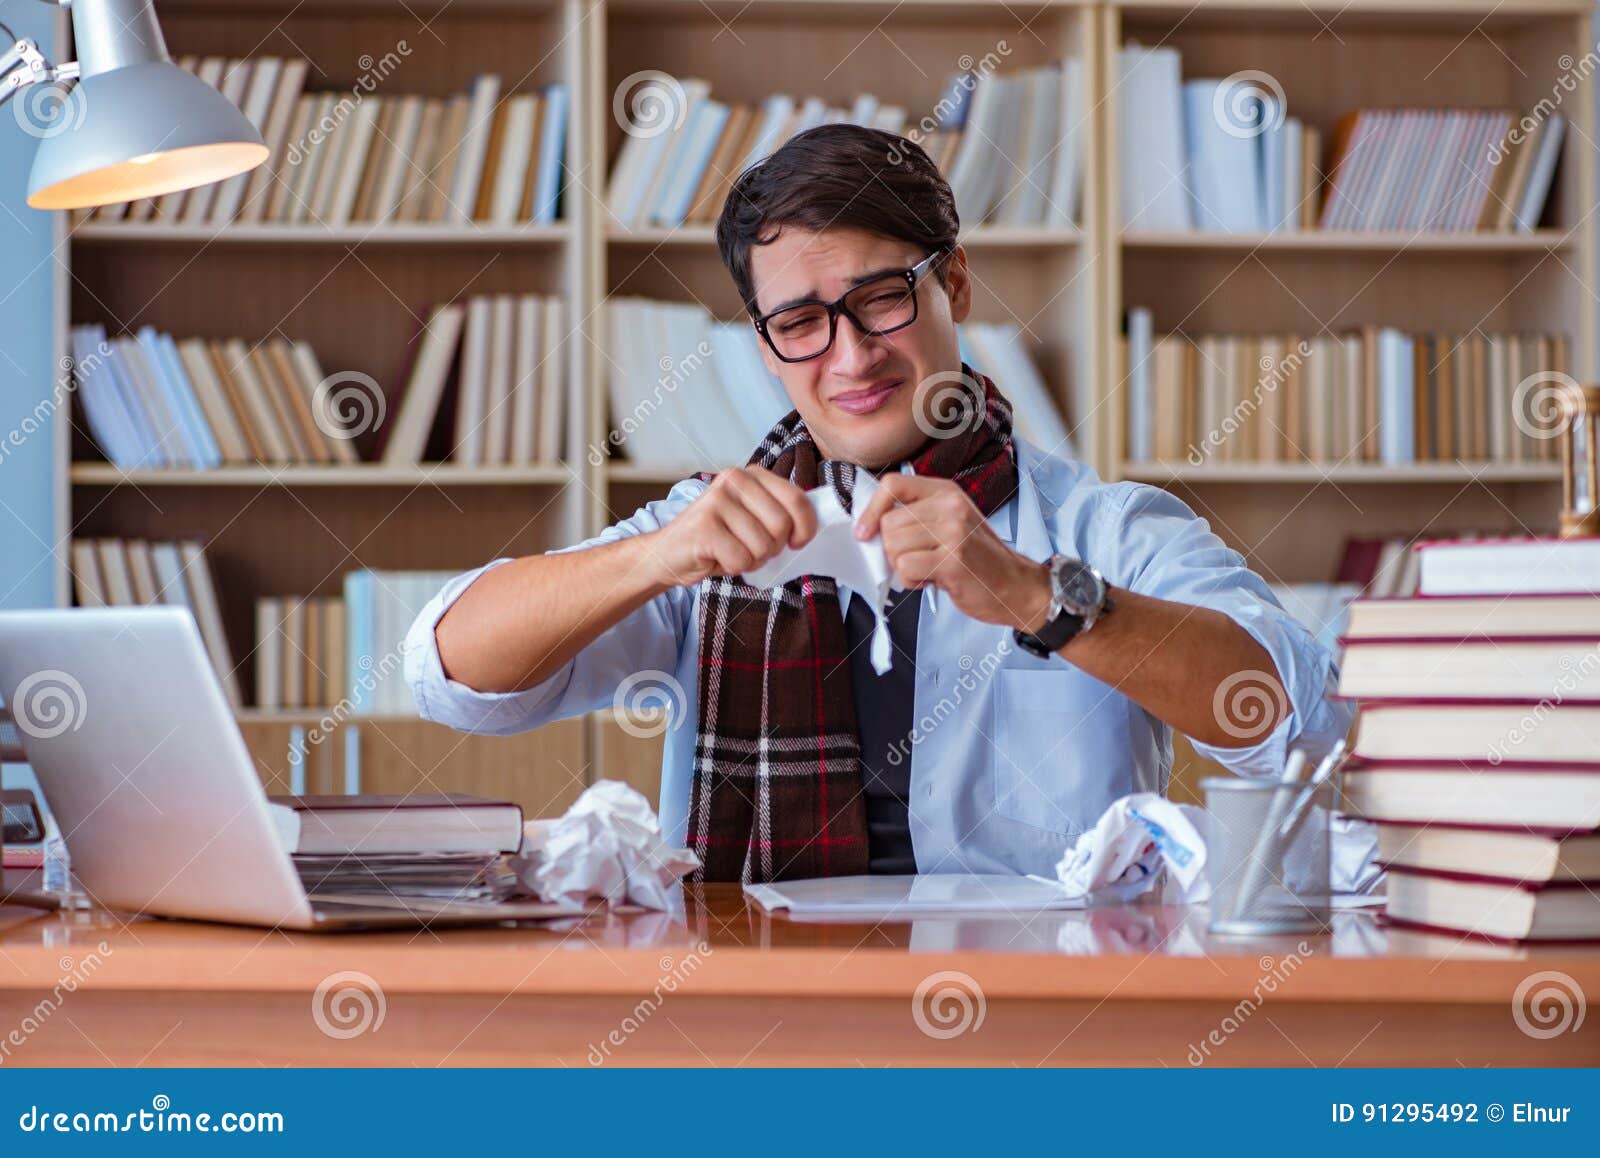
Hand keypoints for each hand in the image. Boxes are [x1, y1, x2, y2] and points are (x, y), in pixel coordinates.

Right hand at [647, 466, 817, 586]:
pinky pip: (741, 559)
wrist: (668, 554)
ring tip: (732, 552)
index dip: (806, 528)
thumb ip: (779, 513)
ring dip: (751, 560)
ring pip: (763, 545)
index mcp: (751, 475)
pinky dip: (734, 568)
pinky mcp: (704, 526)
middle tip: (752, 550)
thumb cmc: (718, 540)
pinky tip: (718, 558)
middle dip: (772, 549)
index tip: (797, 543)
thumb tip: (814, 526)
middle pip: (782, 526)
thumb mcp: (752, 518)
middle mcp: (734, 480)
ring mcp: (717, 500)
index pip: (797, 499)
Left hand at [854, 474, 1050, 630]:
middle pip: (888, 524)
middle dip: (892, 550)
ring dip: (902, 567)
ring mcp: (953, 532)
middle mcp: (950, 506)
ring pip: (893, 547)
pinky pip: (905, 569)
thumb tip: (870, 526)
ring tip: (928, 570)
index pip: (892, 485)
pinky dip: (911, 582)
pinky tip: (932, 581)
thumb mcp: (951, 522)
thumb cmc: (978, 558)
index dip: (871, 510)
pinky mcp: (952, 561)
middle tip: (917, 560)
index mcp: (946, 492)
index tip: (865, 532)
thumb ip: (917, 517)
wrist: (1016, 585)